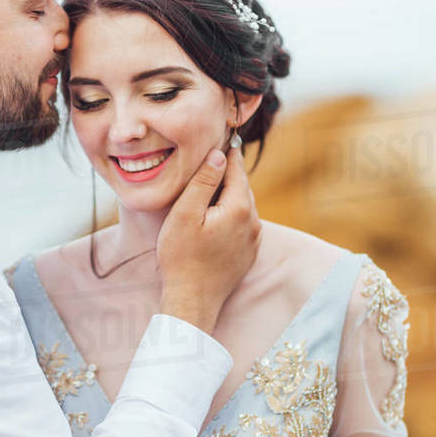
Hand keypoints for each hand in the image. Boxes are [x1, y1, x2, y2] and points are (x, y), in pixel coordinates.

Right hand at [157, 144, 260, 332]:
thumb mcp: (185, 214)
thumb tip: (219, 154)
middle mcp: (253, 222)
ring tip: (209, 187)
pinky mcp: (248, 254)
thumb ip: (203, 182)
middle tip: (212, 158)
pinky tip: (213, 217)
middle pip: (241, 187)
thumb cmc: (182, 257)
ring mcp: (253, 240)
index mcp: (240, 208)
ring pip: (242, 206)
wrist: (192, 301)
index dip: (227, 152)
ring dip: (227, 196)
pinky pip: (241, 224)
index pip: (236, 169)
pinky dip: (229, 215)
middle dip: (226, 174)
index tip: (224, 135)